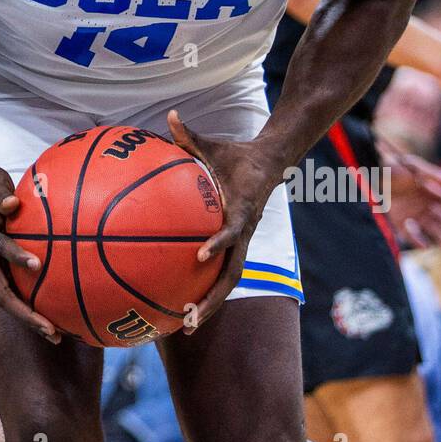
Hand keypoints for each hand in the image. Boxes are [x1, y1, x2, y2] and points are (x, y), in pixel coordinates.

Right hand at [0, 163, 57, 342]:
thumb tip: (13, 203)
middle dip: (22, 311)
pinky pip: (11, 291)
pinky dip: (28, 306)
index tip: (36, 264)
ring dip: (27, 317)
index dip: (13, 255)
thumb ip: (1, 192)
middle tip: (50, 328)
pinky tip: (51, 317)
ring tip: (55, 334)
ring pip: (3, 298)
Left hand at [167, 110, 281, 330]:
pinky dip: (206, 290)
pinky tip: (181, 304)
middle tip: (188, 319)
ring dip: (211, 304)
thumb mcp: (212, 144)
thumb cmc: (236, 154)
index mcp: (241, 208)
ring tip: (185, 325)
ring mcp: (242, 242)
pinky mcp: (237, 246)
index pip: (232, 230)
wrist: (270, 163)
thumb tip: (169, 115)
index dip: (219, 243)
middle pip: (232, 273)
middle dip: (213, 299)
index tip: (200, 256)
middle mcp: (244, 232)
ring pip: (229, 280)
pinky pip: (222, 273)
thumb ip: (189, 134)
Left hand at [375, 136, 440, 247]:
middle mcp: (434, 213)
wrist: (371, 178)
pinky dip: (419, 238)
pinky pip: (423, 245)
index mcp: (440, 198)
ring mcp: (422, 224)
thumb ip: (432, 173)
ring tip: (421, 217)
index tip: (430, 189)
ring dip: (437, 229)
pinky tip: (407, 224)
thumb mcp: (412, 166)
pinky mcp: (408, 232)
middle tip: (430, 207)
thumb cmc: (393, 169)